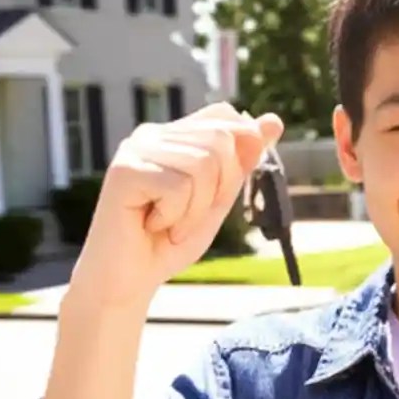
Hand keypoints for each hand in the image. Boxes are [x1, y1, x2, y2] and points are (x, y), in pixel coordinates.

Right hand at [68, 102, 284, 308]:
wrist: (127, 282)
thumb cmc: (170, 242)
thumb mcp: (218, 199)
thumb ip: (242, 162)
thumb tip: (274, 121)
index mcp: (174, 137)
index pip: (225, 116)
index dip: (239, 152)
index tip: (220, 191)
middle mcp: (152, 135)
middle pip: (220, 139)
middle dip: (220, 188)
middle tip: (189, 216)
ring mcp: (136, 149)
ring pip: (203, 163)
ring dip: (197, 208)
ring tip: (171, 224)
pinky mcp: (124, 170)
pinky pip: (179, 186)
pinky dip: (177, 217)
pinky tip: (153, 226)